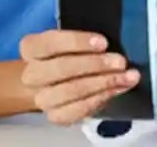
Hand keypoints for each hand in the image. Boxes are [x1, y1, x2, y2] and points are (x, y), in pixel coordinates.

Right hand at [18, 29, 140, 124]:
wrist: (49, 84)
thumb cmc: (64, 56)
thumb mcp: (69, 41)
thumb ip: (84, 40)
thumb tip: (109, 44)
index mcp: (30, 48)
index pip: (50, 42)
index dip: (77, 42)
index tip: (103, 43)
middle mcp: (31, 74)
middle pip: (61, 68)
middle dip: (95, 64)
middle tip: (119, 61)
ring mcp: (41, 98)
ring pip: (71, 91)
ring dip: (103, 83)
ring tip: (126, 77)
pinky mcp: (55, 116)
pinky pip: (78, 110)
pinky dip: (100, 99)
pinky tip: (116, 90)